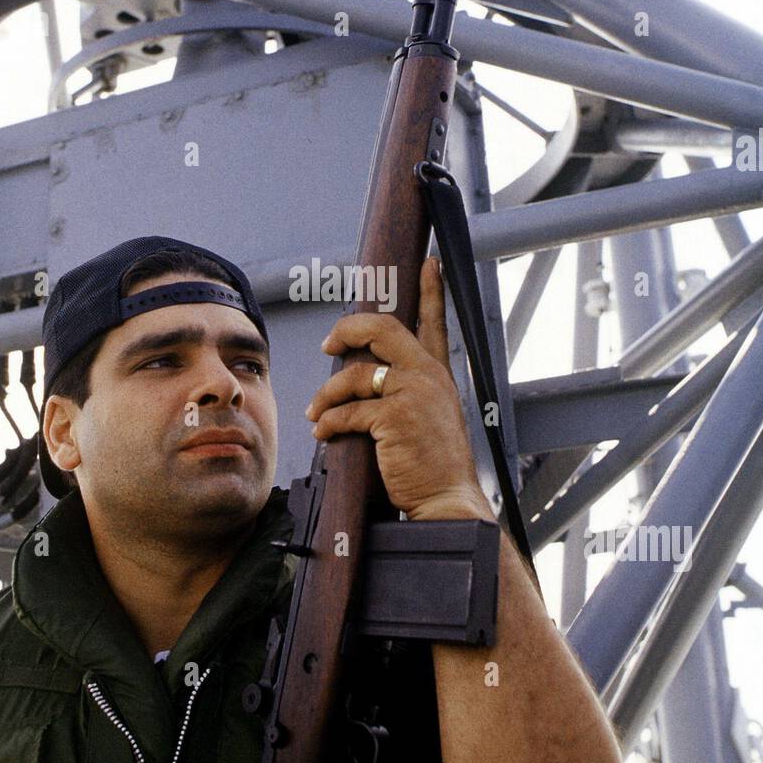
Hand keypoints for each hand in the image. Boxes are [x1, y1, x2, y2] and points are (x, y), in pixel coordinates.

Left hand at [305, 257, 488, 519]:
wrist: (446, 500)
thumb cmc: (434, 466)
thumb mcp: (429, 417)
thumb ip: (408, 393)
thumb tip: (365, 382)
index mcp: (438, 374)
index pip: (434, 322)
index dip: (431, 290)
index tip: (429, 263)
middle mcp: (428, 376)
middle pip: (382, 328)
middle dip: (347, 330)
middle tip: (328, 345)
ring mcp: (413, 393)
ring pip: (354, 375)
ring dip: (327, 395)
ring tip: (316, 413)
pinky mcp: (394, 417)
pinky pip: (347, 410)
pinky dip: (329, 423)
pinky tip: (324, 434)